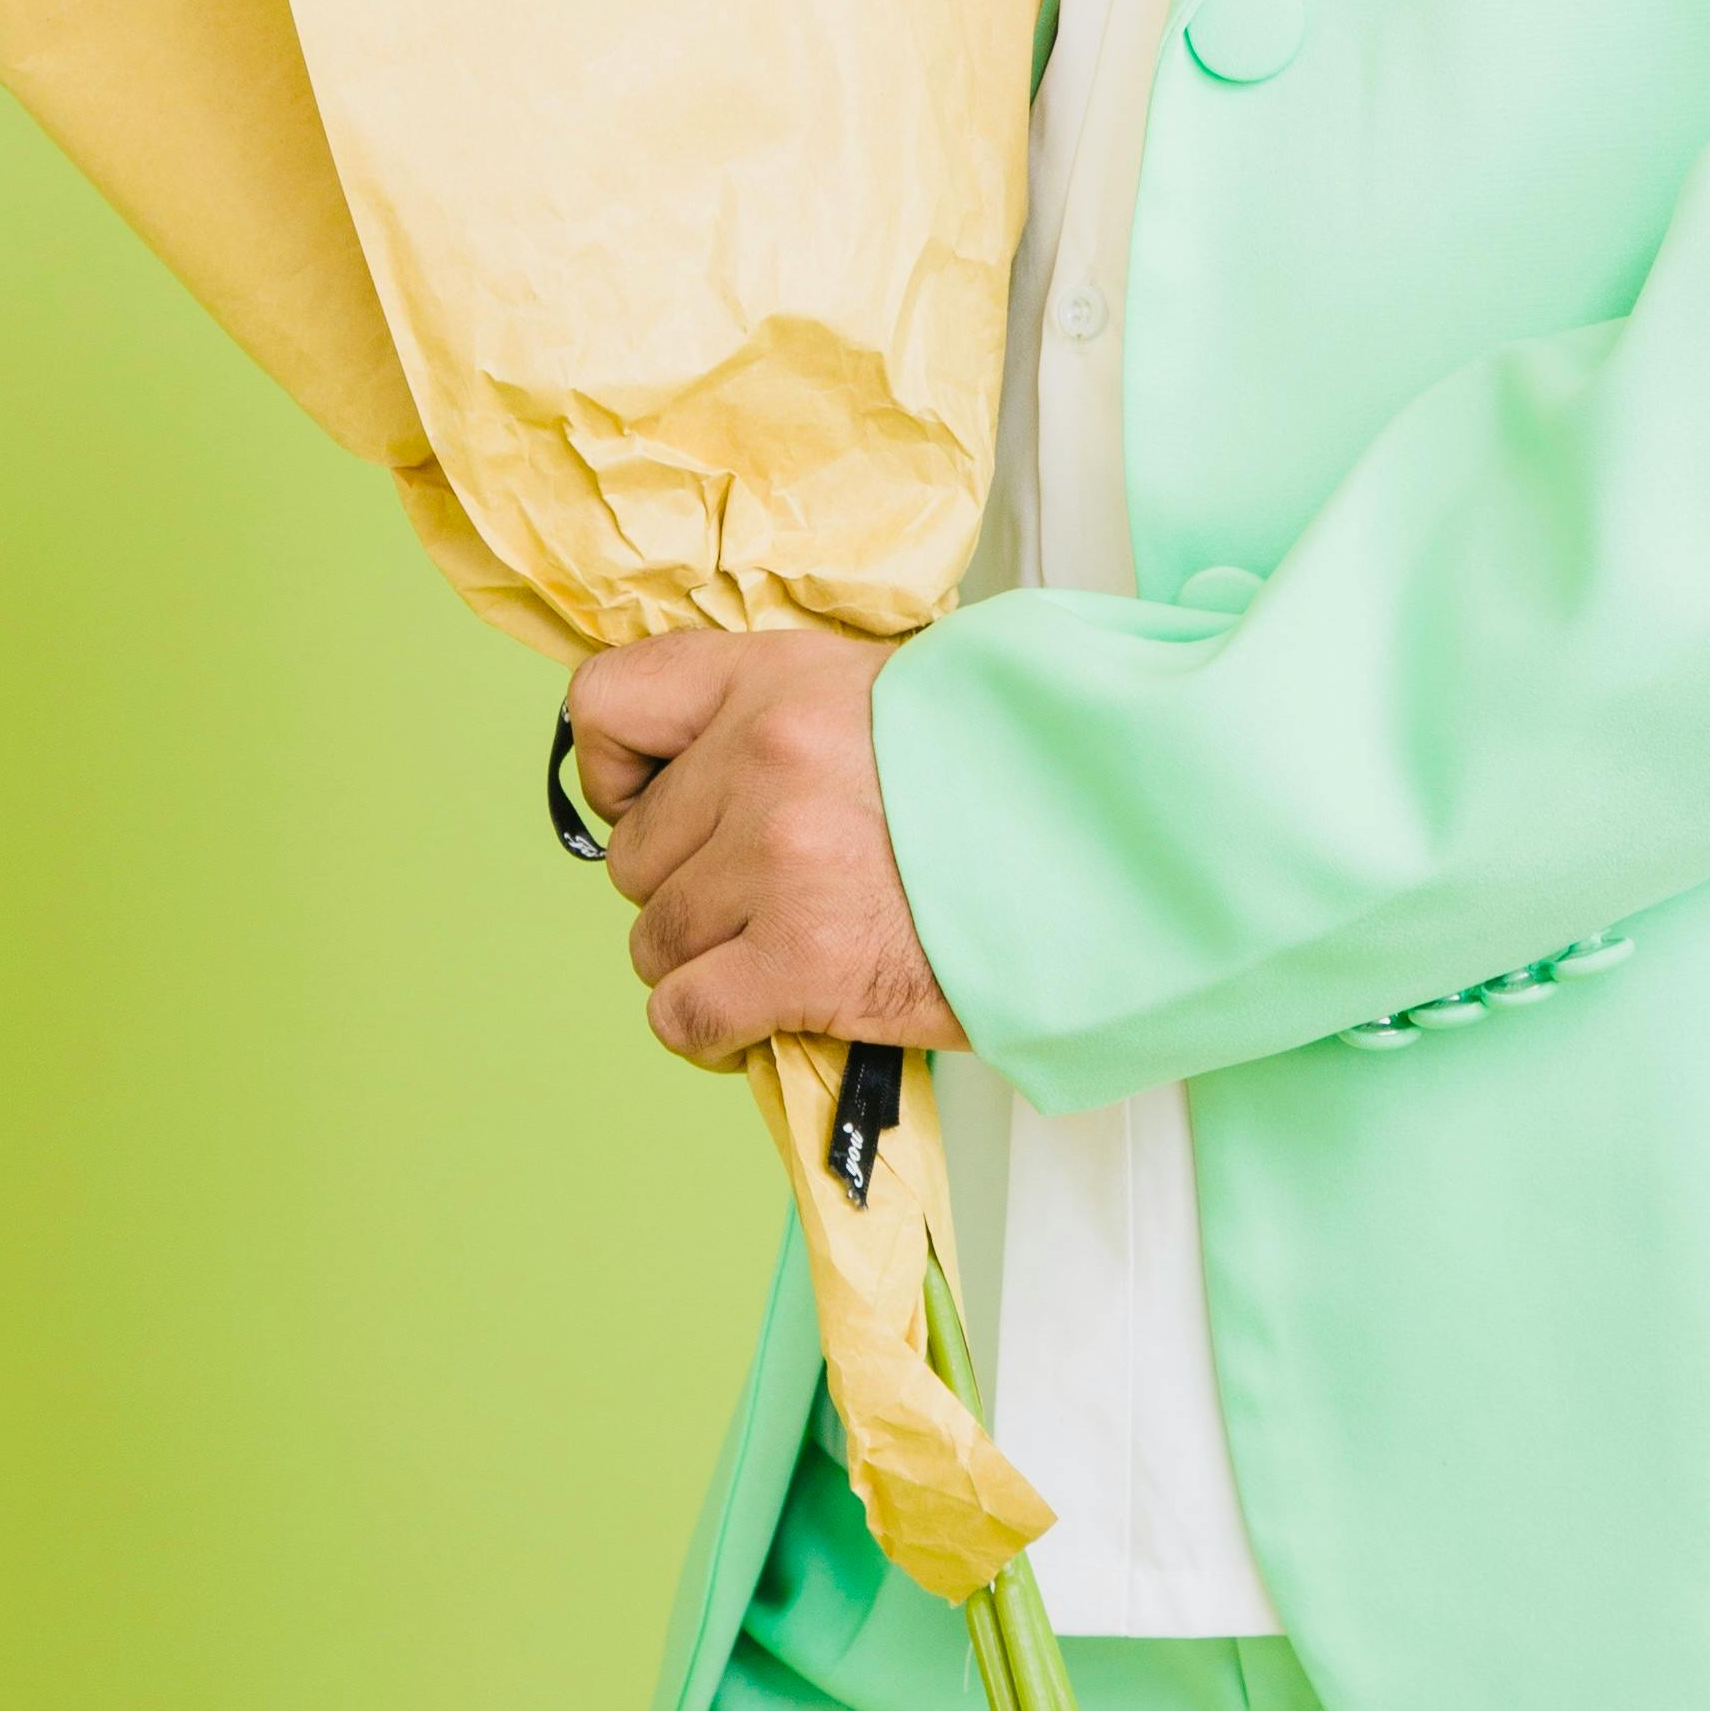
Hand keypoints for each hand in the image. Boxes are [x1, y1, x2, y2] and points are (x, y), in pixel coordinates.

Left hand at [570, 626, 964, 1070]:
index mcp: (771, 680)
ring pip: (655, 940)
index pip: (606, 705)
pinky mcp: (800, 961)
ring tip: (787, 952)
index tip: (667, 801)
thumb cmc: (998, 779)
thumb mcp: (875, 696)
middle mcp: (760, 759)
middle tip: (769, 894)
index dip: (620, 772)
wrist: (1103, 848)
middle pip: (636, 855)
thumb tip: (690, 787)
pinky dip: (714, 1030)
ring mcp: (775, 862)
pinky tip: (768, 1014)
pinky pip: (683, 1015)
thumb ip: (774, 721)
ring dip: (707, 961)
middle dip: (690, 885)